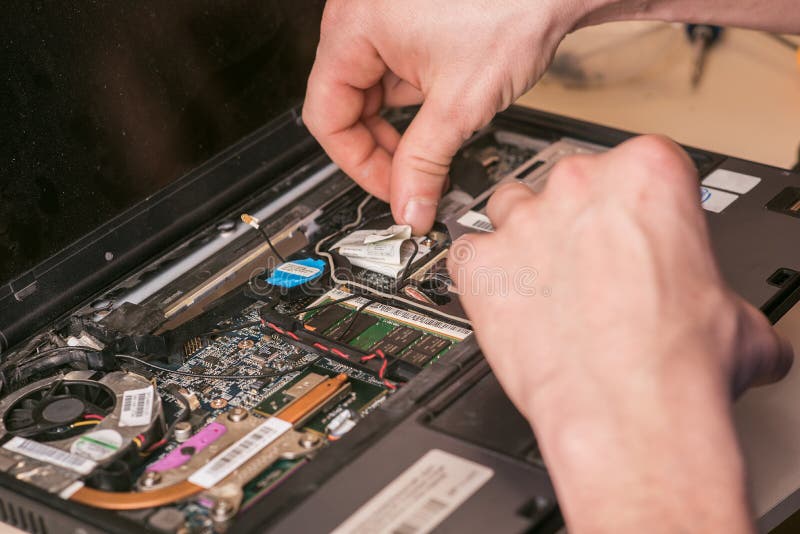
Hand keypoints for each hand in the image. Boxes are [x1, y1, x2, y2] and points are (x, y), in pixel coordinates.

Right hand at [303, 0, 577, 234]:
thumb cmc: (515, 7)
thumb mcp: (461, 103)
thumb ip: (425, 164)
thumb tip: (408, 207)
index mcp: (354, 27)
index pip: (327, 115)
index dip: (358, 163)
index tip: (390, 188)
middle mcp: (360, 17)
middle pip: (345, 105)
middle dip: (382, 148)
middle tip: (412, 179)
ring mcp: (383, 17)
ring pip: (371, 93)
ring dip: (400, 128)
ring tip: (436, 146)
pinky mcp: (407, 22)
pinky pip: (393, 74)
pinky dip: (414, 103)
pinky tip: (441, 116)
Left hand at [448, 135, 792, 531]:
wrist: (629, 410)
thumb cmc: (677, 360)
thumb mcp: (733, 311)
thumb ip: (719, 294)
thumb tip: (738, 323)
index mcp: (646, 173)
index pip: (630, 163)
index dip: (627, 204)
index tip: (628, 228)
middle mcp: (578, 185)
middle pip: (565, 181)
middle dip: (574, 219)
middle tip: (587, 265)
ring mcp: (523, 222)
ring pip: (509, 207)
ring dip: (521, 238)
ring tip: (540, 283)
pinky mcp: (480, 263)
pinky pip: (466, 254)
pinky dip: (480, 275)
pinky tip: (503, 301)